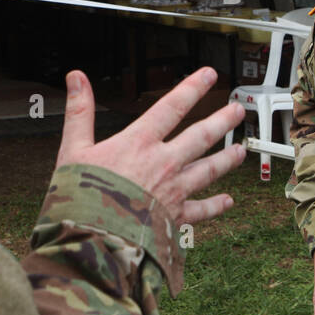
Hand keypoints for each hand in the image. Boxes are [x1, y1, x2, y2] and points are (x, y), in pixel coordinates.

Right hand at [56, 67, 243, 224]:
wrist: (92, 239)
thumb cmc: (79, 196)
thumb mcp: (73, 149)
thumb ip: (79, 112)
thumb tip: (76, 79)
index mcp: (139, 143)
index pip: (172, 106)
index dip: (192, 88)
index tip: (209, 75)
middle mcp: (163, 163)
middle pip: (201, 136)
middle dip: (222, 121)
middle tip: (236, 111)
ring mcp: (173, 190)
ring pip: (208, 170)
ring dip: (226, 159)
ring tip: (240, 151)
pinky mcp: (175, 217)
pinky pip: (202, 210)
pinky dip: (216, 206)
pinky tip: (227, 201)